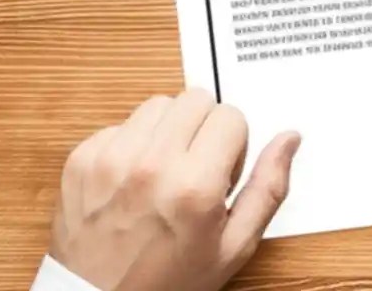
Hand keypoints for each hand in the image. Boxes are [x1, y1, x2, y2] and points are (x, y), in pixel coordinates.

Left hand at [49, 89, 300, 290]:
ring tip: (164, 171)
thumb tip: (289, 138)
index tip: (222, 172)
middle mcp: (151, 165)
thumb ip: (268, 188)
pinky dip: (133, 143)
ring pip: (158, 105)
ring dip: (169, 129)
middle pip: (195, 99)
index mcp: (194, 187)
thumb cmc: (169, 280)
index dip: (234, 143)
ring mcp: (111, 159)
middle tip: (197, 167)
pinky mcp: (82, 159)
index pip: (230, 116)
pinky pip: (121, 124)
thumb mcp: (233, 247)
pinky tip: (134, 180)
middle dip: (204, 127)